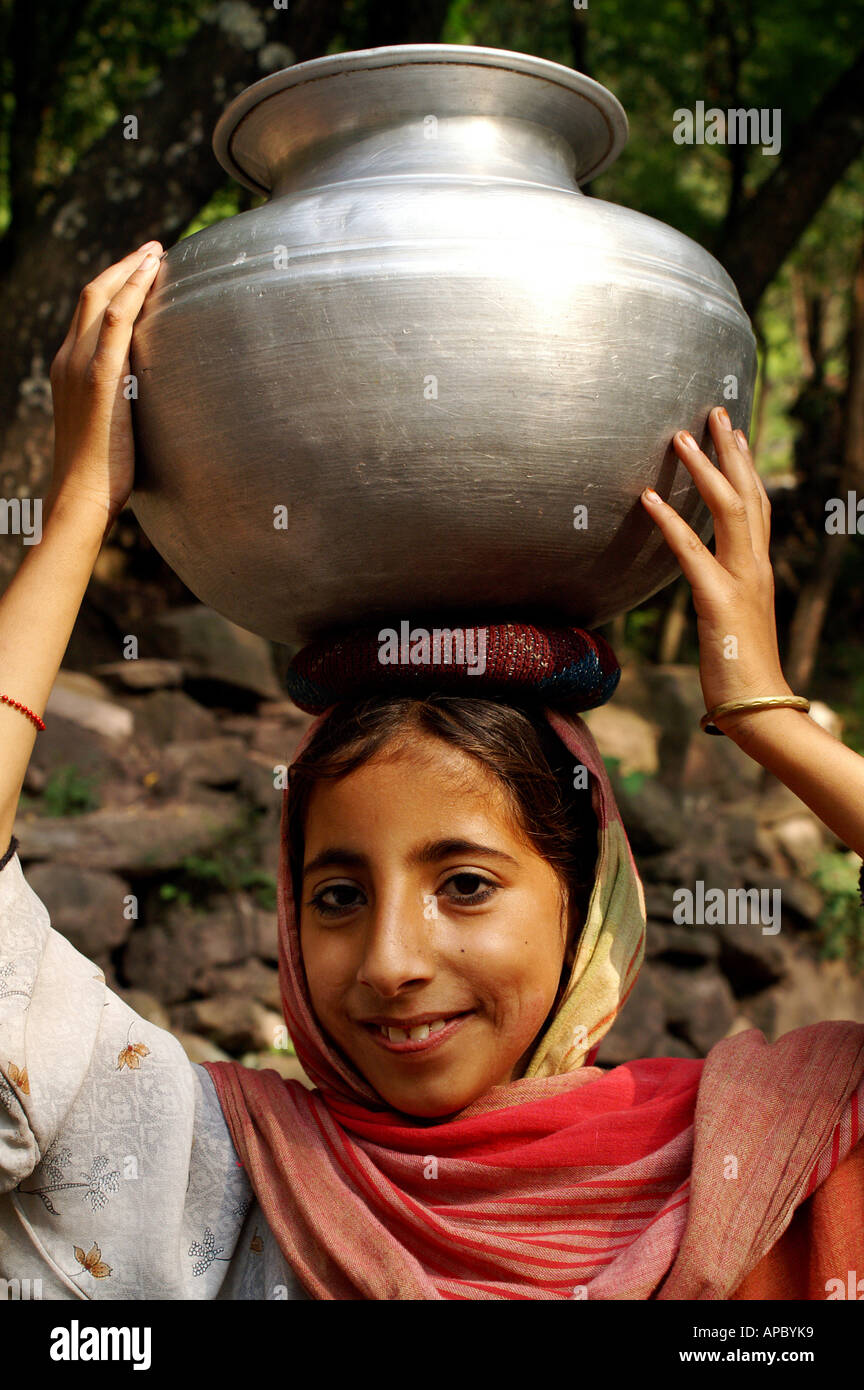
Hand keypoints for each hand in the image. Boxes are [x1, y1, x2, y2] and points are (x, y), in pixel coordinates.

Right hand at [48, 241, 162, 525]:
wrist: (81, 496)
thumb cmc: (101, 477)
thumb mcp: (109, 432)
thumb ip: (123, 410)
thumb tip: (153, 410)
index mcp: (68, 370)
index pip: (88, 316)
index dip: (113, 290)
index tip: (139, 274)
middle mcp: (68, 359)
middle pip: (91, 295)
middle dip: (122, 268)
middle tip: (152, 251)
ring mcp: (81, 365)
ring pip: (101, 298)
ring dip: (130, 269)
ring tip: (157, 252)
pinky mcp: (100, 376)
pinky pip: (115, 320)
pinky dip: (132, 289)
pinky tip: (151, 271)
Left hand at [640, 405, 793, 734]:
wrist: (760, 709)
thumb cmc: (742, 674)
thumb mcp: (730, 624)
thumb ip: (720, 597)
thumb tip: (703, 586)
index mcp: (758, 571)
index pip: (756, 507)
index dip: (744, 468)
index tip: (733, 434)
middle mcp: (755, 568)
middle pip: (746, 495)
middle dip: (729, 451)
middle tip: (714, 412)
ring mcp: (741, 582)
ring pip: (727, 511)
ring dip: (703, 470)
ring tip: (682, 436)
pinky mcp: (718, 601)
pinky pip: (691, 551)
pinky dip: (670, 521)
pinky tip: (649, 498)